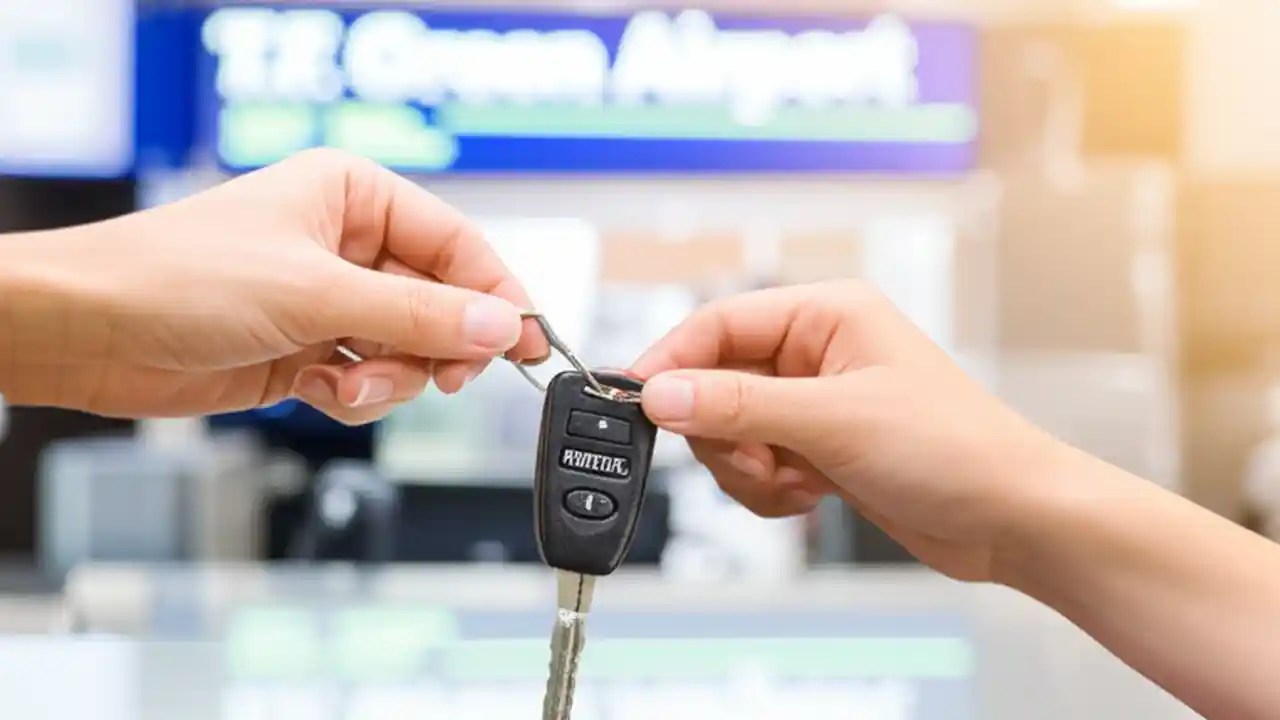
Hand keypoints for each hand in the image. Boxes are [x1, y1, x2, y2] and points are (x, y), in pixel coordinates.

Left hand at [0, 149, 546, 422]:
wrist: (89, 332)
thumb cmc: (178, 276)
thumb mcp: (316, 294)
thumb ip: (418, 317)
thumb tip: (501, 327)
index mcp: (354, 196)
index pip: (457, 244)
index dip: (497, 294)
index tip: (528, 341)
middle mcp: (347, 245)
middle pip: (440, 303)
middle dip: (437, 346)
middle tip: (446, 375)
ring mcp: (328, 301)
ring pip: (408, 349)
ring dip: (390, 378)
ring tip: (347, 382)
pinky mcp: (307, 350)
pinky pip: (369, 380)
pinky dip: (355, 396)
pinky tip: (315, 391)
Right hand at [631, 281, 1066, 581]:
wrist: (1011, 519)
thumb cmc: (955, 448)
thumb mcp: (832, 421)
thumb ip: (737, 406)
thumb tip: (660, 395)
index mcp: (826, 314)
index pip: (719, 323)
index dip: (672, 362)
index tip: (636, 403)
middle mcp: (816, 352)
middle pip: (714, 382)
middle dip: (723, 434)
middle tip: (753, 461)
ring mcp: (815, 404)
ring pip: (729, 431)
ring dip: (747, 469)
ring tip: (795, 482)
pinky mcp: (818, 448)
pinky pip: (754, 465)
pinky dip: (768, 489)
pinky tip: (809, 496)